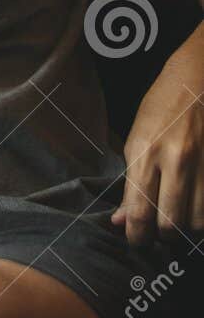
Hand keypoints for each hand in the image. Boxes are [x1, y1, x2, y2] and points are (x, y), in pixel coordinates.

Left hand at [110, 30, 203, 246]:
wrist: (201, 74)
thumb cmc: (163, 103)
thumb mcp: (136, 137)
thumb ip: (131, 183)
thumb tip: (122, 221)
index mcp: (145, 153)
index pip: (139, 214)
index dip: (137, 239)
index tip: (137, 242)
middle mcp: (175, 160)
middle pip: (171, 226)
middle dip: (163, 239)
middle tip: (160, 236)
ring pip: (199, 223)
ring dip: (189, 229)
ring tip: (181, 221)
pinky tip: (197, 208)